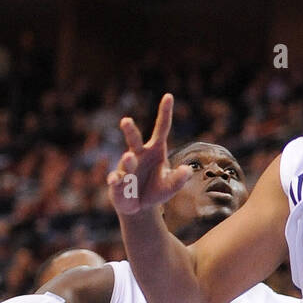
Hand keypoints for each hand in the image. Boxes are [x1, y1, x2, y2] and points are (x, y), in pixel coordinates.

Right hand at [107, 93, 190, 216]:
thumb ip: (179, 179)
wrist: (140, 207)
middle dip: (129, 130)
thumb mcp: (170, 187)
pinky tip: (115, 180)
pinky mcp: (118, 183)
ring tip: (130, 157)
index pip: (161, 128)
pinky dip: (116, 180)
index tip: (168, 96)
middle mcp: (139, 155)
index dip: (165, 113)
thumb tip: (187, 170)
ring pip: (126, 161)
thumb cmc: (156, 190)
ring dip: (128, 160)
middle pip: (134, 140)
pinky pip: (116, 180)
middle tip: (126, 120)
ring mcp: (127, 168)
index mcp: (155, 150)